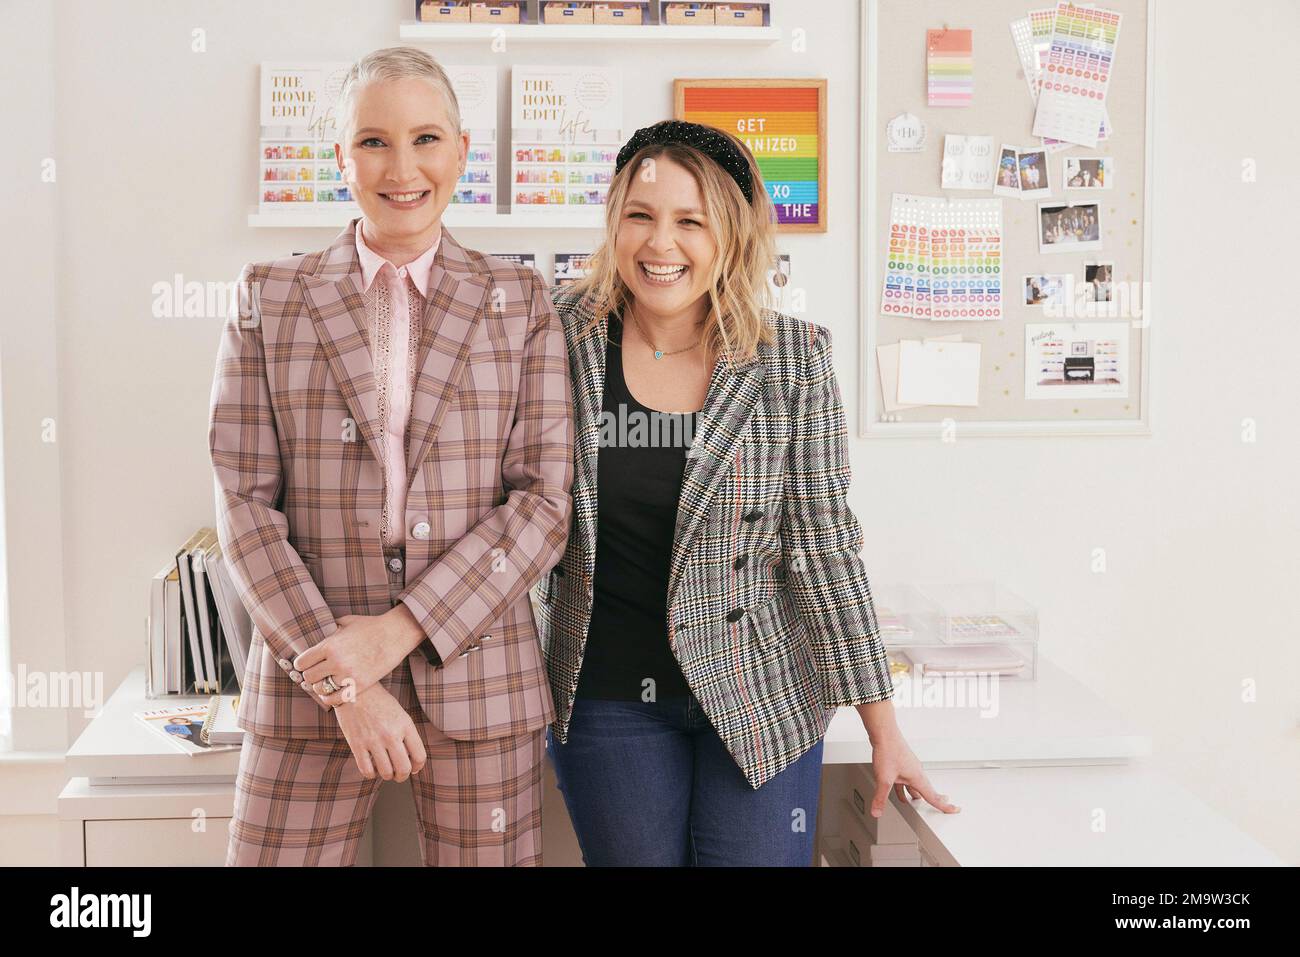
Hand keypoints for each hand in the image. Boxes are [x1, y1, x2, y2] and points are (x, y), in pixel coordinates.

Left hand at [295, 604, 425, 705]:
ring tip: (327, 683)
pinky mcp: (359, 686)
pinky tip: (334, 692)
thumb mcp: (347, 622)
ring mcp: (347, 675)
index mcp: (329, 645)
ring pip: (321, 689)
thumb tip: (319, 629)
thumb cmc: (371, 626)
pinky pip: (335, 699)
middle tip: (318, 675)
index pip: (301, 663)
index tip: (307, 665)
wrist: (395, 634)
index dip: (302, 665)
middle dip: (311, 676)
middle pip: (309, 678)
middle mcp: (335, 661)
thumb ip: (330, 628)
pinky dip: (331, 698)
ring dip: (321, 687)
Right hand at [332, 683, 426, 781]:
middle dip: (403, 776)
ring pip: (386, 772)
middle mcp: (391, 734)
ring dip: (387, 776)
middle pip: (404, 768)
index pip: (419, 756)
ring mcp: (373, 740)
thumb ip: (407, 735)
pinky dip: (371, 774)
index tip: (413, 768)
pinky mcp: (356, 744)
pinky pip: (367, 771)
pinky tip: (372, 768)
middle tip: (399, 775)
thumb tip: (413, 764)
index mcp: (405, 725)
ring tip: (385, 770)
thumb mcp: (400, 714)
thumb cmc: (380, 703)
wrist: (354, 690)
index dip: (418, 767)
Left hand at [866, 721, 960, 817]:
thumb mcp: (884, 779)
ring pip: (916, 784)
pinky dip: (905, 786)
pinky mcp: (902, 763)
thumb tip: (877, 812)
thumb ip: (880, 797)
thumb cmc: (888, 751)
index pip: (933, 797)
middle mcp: (916, 772)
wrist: (884, 733)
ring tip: (916, 800)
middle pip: (928, 790)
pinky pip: (907, 778)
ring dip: (917, 793)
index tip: (955, 809)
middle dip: (935, 799)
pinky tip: (899, 788)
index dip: (944, 806)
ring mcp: (910, 766)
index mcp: (917, 778)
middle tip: (945, 804)